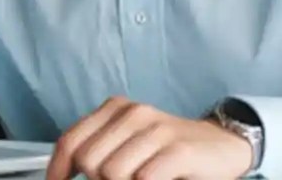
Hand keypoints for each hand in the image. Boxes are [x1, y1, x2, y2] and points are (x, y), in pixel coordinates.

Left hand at [47, 96, 252, 179]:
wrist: (224, 145)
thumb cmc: (172, 151)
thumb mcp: (130, 142)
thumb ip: (101, 151)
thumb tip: (68, 175)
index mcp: (115, 109)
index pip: (70, 141)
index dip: (58, 171)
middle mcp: (133, 114)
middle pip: (89, 160)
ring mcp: (157, 130)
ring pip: (112, 172)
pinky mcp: (179, 150)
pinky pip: (143, 177)